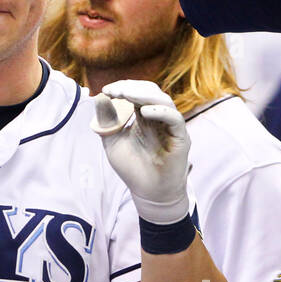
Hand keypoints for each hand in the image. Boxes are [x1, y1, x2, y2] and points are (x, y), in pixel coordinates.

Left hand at [91, 80, 190, 223]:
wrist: (149, 194)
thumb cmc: (132, 169)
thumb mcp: (112, 142)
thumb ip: (106, 121)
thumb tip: (99, 98)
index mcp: (144, 116)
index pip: (137, 92)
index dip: (123, 87)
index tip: (106, 90)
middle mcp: (159, 118)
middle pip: (151, 92)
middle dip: (131, 88)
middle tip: (114, 90)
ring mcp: (171, 127)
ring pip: (163, 101)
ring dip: (143, 95)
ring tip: (125, 94)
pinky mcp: (181, 139)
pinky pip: (174, 119)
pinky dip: (160, 112)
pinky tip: (144, 112)